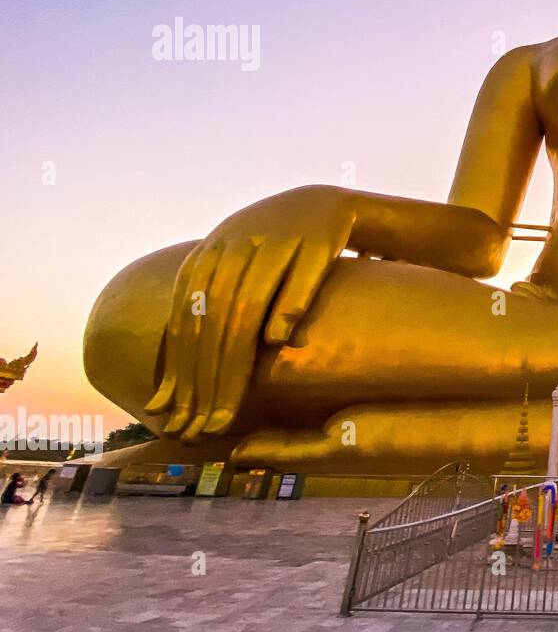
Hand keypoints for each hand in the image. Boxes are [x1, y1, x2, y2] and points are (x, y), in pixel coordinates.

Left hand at [145, 185, 355, 440]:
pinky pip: (301, 275)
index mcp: (207, 258)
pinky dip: (287, 305)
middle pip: (212, 321)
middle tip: (203, 427)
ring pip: (247, 305)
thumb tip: (164, 389)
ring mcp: (276, 240)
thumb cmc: (271, 252)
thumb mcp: (228, 275)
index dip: (181, 374)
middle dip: (205, 380)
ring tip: (231, 408)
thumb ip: (200, 320)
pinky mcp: (317, 238)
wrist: (320, 204)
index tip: (180, 420)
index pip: (187, 323)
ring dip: (236, 362)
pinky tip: (279, 340)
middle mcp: (235, 246)